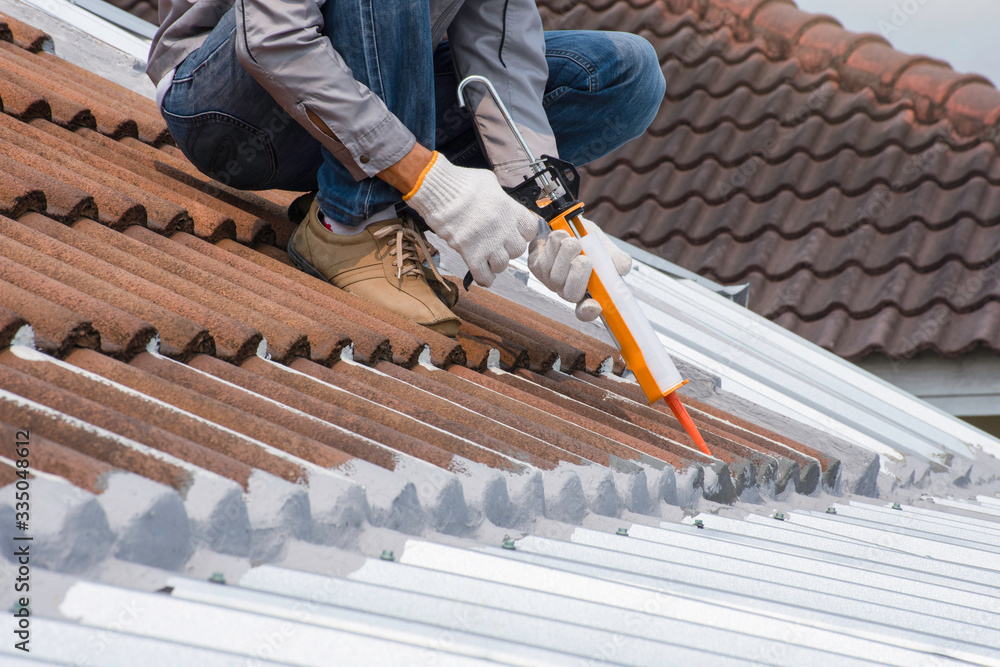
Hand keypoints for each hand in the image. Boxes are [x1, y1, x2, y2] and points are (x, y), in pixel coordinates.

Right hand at [402, 151, 537, 286]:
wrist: (439, 191)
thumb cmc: (461, 183)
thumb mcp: (490, 183)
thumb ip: (500, 198)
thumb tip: (502, 204)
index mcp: (510, 210)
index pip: (531, 230)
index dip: (524, 232)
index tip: (516, 232)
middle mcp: (503, 229)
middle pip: (518, 250)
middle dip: (509, 248)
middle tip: (499, 244)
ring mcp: (488, 243)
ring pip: (502, 265)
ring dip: (496, 263)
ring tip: (488, 256)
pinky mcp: (471, 254)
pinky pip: (484, 275)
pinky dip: (484, 277)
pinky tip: (482, 273)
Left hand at [528, 216, 631, 320]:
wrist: (565, 222)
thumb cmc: (586, 241)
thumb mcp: (606, 248)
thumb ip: (617, 260)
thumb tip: (622, 267)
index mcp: (586, 292)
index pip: (586, 311)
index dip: (589, 311)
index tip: (594, 305)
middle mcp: (566, 290)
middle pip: (570, 294)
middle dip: (579, 274)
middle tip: (585, 257)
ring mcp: (549, 280)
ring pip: (557, 274)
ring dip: (567, 252)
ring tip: (572, 240)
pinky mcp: (536, 267)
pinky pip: (544, 259)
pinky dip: (555, 244)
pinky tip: (559, 237)